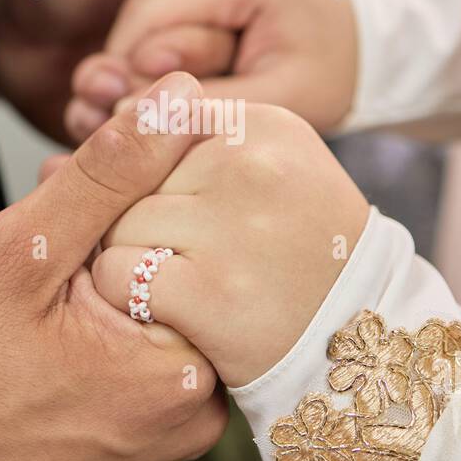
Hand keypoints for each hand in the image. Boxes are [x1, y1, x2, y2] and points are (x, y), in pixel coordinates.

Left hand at [0, 0, 230, 143]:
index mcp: (210, 0)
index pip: (232, 36)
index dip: (192, 48)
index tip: (145, 55)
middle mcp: (205, 55)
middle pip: (218, 89)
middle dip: (156, 87)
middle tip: (104, 78)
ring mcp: (176, 102)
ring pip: (184, 128)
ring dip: (133, 116)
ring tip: (87, 91)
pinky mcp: (145, 142)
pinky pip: (149, 159)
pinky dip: (115, 141)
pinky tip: (79, 115)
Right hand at [0, 73, 227, 460]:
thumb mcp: (19, 256)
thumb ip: (107, 173)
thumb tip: (178, 97)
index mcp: (185, 363)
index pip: (199, 224)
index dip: (133, 181)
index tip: (71, 190)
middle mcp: (199, 404)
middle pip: (181, 265)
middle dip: (117, 224)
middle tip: (41, 234)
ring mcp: (175, 425)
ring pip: (160, 300)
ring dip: (107, 264)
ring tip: (37, 274)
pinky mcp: (149, 434)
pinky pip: (145, 344)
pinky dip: (106, 311)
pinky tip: (50, 308)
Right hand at [65, 0, 358, 143]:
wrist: (375, 41)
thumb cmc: (336, 74)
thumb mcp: (279, 99)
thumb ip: (207, 104)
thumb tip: (130, 112)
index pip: (153, 8)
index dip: (124, 62)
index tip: (116, 111)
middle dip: (131, 57)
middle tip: (123, 109)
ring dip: (145, 48)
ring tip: (144, 97)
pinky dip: (165, 36)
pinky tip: (162, 74)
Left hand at [84, 103, 369, 386]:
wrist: (353, 344)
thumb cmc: (296, 252)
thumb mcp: (271, 166)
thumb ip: (195, 136)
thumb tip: (108, 116)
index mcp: (267, 125)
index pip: (158, 131)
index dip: (160, 181)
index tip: (203, 215)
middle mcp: (253, 164)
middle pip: (134, 177)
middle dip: (148, 220)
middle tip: (206, 257)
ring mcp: (232, 227)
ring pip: (117, 225)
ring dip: (135, 262)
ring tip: (194, 284)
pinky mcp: (209, 291)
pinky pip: (114, 275)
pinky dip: (128, 301)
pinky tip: (172, 312)